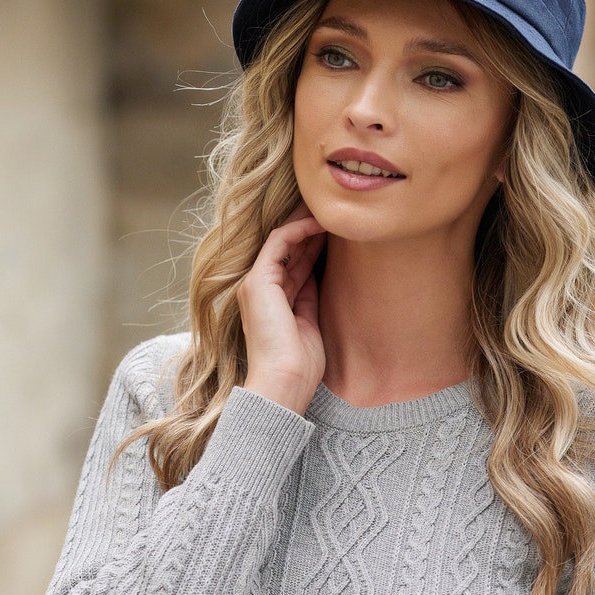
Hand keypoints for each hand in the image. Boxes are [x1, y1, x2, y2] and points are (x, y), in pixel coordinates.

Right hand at [238, 205, 327, 414]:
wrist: (284, 383)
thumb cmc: (300, 366)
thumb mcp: (310, 323)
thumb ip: (311, 298)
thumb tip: (326, 275)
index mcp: (272, 302)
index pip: (295, 264)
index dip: (316, 245)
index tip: (338, 232)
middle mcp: (260, 289)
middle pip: (289, 249)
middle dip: (312, 229)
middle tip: (335, 213)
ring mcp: (255, 283)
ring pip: (283, 240)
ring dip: (307, 223)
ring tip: (331, 211)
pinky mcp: (258, 281)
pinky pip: (279, 242)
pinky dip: (300, 229)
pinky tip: (321, 223)